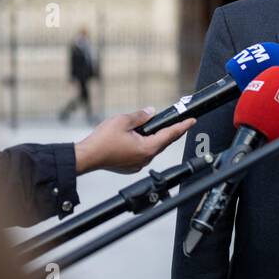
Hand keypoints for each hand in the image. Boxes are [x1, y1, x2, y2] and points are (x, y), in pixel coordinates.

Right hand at [74, 109, 194, 174]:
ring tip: (159, 128)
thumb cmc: (102, 140)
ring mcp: (137, 164)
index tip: (192, 121)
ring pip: (152, 149)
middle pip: (163, 142)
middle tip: (180, 123)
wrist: (87, 156)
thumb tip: (151, 112)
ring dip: (156, 138)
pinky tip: (141, 138)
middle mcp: (145, 159)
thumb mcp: (123, 120)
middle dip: (171, 132)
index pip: (170, 134)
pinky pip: (142, 154)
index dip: (182, 126)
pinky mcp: (130, 166)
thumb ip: (141, 116)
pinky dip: (145, 145)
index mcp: (147, 148)